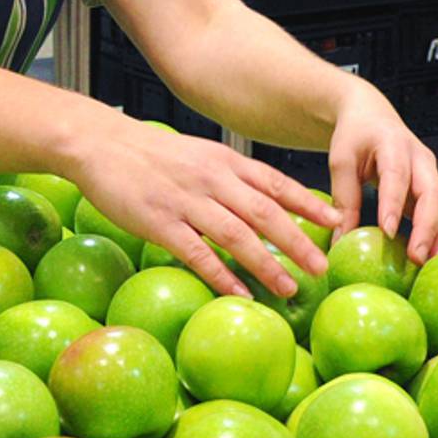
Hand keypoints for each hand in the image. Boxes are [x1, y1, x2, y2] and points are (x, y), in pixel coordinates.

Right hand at [70, 118, 337, 298]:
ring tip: (289, 288)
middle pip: (265, 212)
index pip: (276, 183)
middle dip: (298, 241)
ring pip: (236, 234)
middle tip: (323, 267)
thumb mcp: (201, 156)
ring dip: (266, 264)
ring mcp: (186, 201)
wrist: (101, 144)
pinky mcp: (160, 222)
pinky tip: (239, 294)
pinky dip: (221, 275)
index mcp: (225, 162)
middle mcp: (213, 179)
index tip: (337, 223)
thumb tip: (267, 203)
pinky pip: (196, 253)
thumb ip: (232, 177)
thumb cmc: (154, 155)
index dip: (309, 204)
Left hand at [328, 82, 437, 264]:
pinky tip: (431, 260)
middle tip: (416, 258)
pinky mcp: (433, 189)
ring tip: (429, 266)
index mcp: (394, 145)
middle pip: (432, 194)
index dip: (394, 204)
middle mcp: (421, 159)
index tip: (387, 232)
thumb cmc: (355, 137)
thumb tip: (339, 243)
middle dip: (427, 227)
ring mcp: (431, 174)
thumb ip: (344, 198)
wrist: (372, 116)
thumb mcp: (342, 160)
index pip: (397, 176)